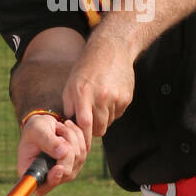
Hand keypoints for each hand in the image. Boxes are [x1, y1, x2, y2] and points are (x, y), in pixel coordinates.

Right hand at [17, 113, 87, 195]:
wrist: (45, 125)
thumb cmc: (35, 128)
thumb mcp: (36, 129)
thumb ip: (47, 141)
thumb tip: (63, 152)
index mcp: (32, 172)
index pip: (41, 188)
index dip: (52, 180)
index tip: (59, 168)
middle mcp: (49, 177)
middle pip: (66, 171)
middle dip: (66, 146)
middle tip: (57, 127)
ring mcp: (65, 172)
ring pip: (78, 158)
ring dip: (72, 137)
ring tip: (59, 126)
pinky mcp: (76, 163)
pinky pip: (84, 150)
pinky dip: (78, 136)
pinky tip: (67, 128)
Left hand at [62, 34, 134, 149]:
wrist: (111, 49)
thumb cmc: (87, 67)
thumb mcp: (71, 84)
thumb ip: (69, 106)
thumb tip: (70, 126)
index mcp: (83, 93)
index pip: (84, 124)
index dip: (84, 138)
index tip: (81, 146)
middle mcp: (101, 97)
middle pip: (99, 129)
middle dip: (94, 129)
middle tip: (90, 119)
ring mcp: (116, 98)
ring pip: (109, 122)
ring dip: (103, 118)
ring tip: (99, 101)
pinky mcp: (126, 98)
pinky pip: (118, 114)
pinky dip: (112, 110)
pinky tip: (109, 95)